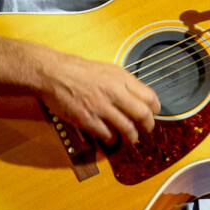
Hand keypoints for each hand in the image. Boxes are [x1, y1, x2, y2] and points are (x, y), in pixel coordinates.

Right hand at [32, 49, 160, 145]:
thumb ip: (124, 83)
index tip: (153, 114)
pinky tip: (110, 137)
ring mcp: (100, 106)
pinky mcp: (87, 118)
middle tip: (146, 130)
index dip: (155, 110)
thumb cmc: (80, 70)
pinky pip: (107, 135)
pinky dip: (112, 139)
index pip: (149, 97)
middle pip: (142, 114)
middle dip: (148, 126)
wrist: (54, 72)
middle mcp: (114, 91)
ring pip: (127, 128)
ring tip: (130, 139)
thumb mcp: (108, 69)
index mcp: (121, 78)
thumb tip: (139, 97)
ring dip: (131, 137)